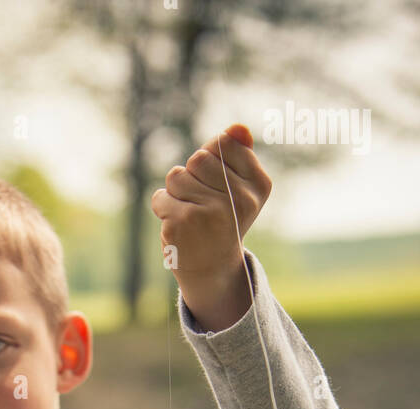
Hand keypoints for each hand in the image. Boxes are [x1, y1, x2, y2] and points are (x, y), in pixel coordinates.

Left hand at [151, 123, 272, 331]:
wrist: (211, 269)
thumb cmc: (223, 220)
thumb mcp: (238, 187)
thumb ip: (237, 153)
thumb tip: (239, 128)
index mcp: (259, 185)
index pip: (224, 143)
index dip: (213, 159)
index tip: (220, 187)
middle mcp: (239, 199)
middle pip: (198, 158)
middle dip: (192, 176)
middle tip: (202, 204)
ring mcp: (210, 211)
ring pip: (176, 175)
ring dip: (176, 193)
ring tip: (190, 215)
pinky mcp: (183, 223)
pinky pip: (160, 197)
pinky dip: (163, 209)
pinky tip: (177, 226)